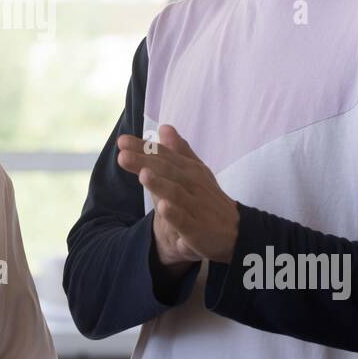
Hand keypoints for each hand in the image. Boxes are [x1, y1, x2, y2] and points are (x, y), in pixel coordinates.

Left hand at [116, 123, 239, 263]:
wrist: (235, 231)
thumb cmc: (208, 198)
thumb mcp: (196, 172)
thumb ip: (179, 151)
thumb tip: (164, 127)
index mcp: (189, 169)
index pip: (164, 155)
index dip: (143, 148)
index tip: (122, 141)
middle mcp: (193, 184)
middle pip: (167, 171)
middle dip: (145, 162)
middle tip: (123, 155)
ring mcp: (196, 206)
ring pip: (176, 193)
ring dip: (159, 184)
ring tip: (143, 174)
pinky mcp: (197, 229)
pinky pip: (185, 221)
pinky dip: (175, 214)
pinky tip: (163, 208)